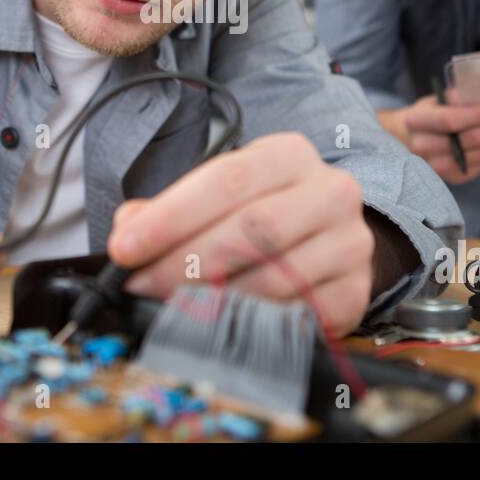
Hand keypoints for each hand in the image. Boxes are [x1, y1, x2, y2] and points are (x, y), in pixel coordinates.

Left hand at [106, 132, 373, 336]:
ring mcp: (349, 243)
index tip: (125, 246)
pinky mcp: (354, 292)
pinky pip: (293, 315)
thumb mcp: (221, 194)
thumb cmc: (263, 211)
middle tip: (139, 284)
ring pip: (271, 277)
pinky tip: (216, 324)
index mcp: (289, 155)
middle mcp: (329, 191)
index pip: (225, 180)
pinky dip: (248, 323)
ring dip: (210, 299)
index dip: (170, 216)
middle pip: (250, 229)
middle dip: (183, 262)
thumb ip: (170, 208)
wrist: (332, 239)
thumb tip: (128, 228)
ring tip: (169, 305)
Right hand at [378, 94, 479, 183]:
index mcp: (417, 122)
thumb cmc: (430, 114)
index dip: (479, 114)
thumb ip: (463, 97)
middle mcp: (424, 148)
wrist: (408, 140)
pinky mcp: (454, 177)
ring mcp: (439, 167)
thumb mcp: (439, 99)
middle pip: (471, 140)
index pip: (451, 120)